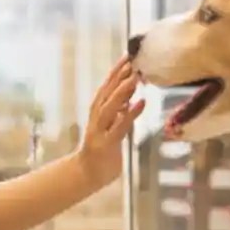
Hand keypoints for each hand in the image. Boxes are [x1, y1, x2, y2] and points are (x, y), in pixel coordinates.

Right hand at [77, 54, 144, 186]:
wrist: (87, 174)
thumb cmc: (102, 148)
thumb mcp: (112, 124)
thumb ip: (119, 109)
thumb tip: (131, 90)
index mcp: (98, 110)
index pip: (107, 86)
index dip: (117, 71)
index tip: (128, 55)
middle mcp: (96, 117)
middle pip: (106, 92)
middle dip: (118, 76)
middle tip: (132, 60)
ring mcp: (99, 130)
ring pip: (109, 106)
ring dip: (121, 92)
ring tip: (134, 78)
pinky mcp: (105, 144)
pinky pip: (119, 127)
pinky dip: (130, 114)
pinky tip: (141, 103)